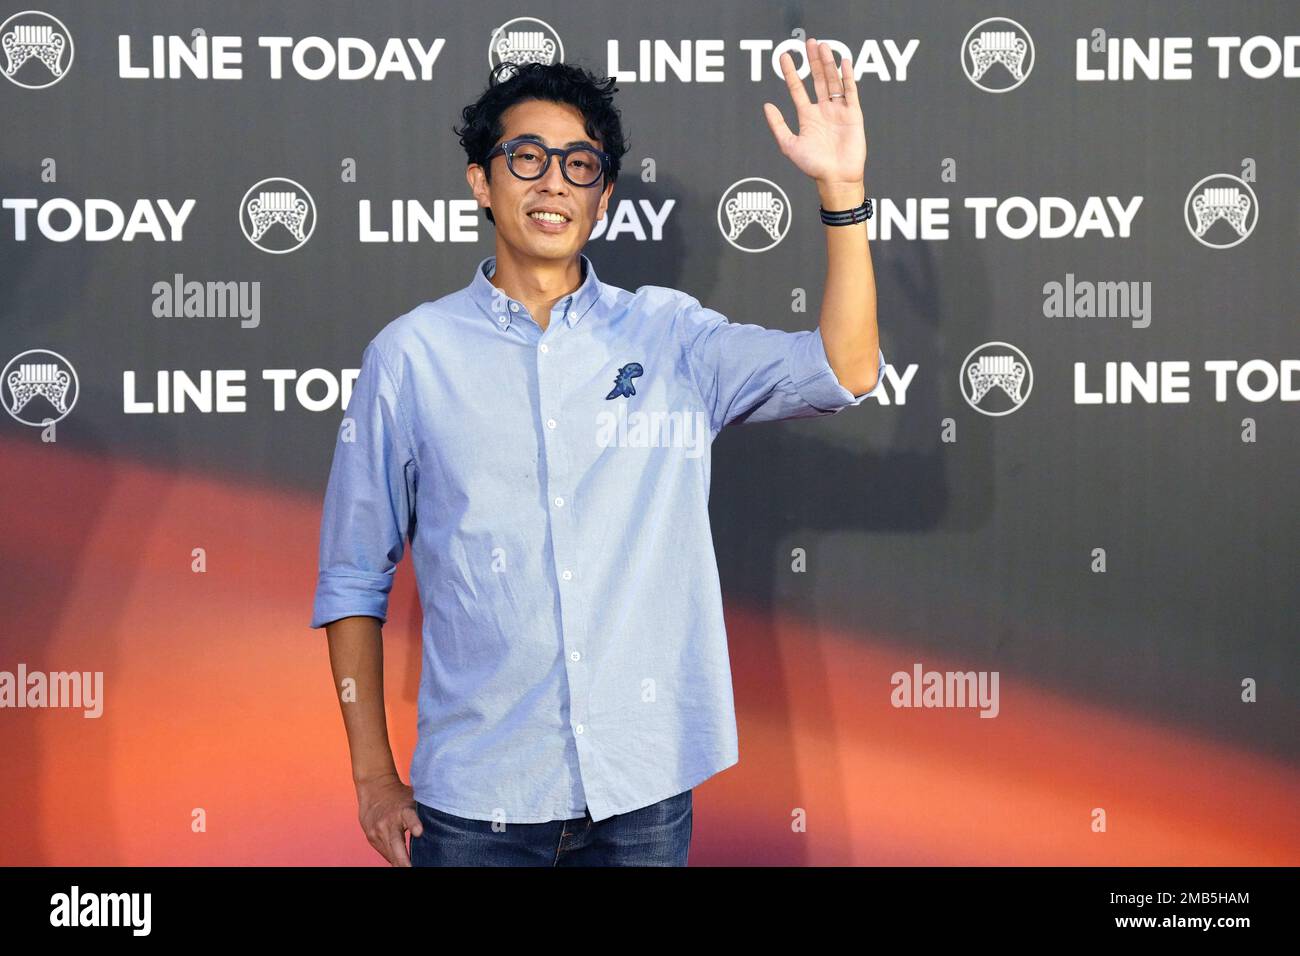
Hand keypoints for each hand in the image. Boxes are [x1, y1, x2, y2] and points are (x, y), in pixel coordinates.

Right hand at [356, 772, 423, 866]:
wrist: (374, 790)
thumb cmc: (400, 796)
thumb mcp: (413, 798)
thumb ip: (423, 812)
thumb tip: (444, 822)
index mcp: (403, 809)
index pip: (410, 817)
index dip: (414, 824)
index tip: (419, 832)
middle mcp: (389, 821)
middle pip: (396, 842)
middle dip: (404, 859)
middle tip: (411, 868)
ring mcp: (378, 830)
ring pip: (389, 852)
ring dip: (399, 862)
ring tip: (408, 869)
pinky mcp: (372, 837)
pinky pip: (384, 851)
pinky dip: (392, 857)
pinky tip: (400, 864)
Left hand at [762, 37, 866, 187]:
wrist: (836, 177)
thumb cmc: (813, 166)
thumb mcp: (789, 145)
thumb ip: (778, 126)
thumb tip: (766, 105)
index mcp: (807, 117)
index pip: (797, 89)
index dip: (791, 73)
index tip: (784, 57)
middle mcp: (822, 110)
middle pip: (817, 79)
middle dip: (812, 61)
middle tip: (808, 43)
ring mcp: (838, 110)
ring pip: (832, 81)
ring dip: (828, 63)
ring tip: (822, 46)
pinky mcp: (853, 113)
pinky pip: (850, 91)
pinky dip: (847, 76)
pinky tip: (843, 62)